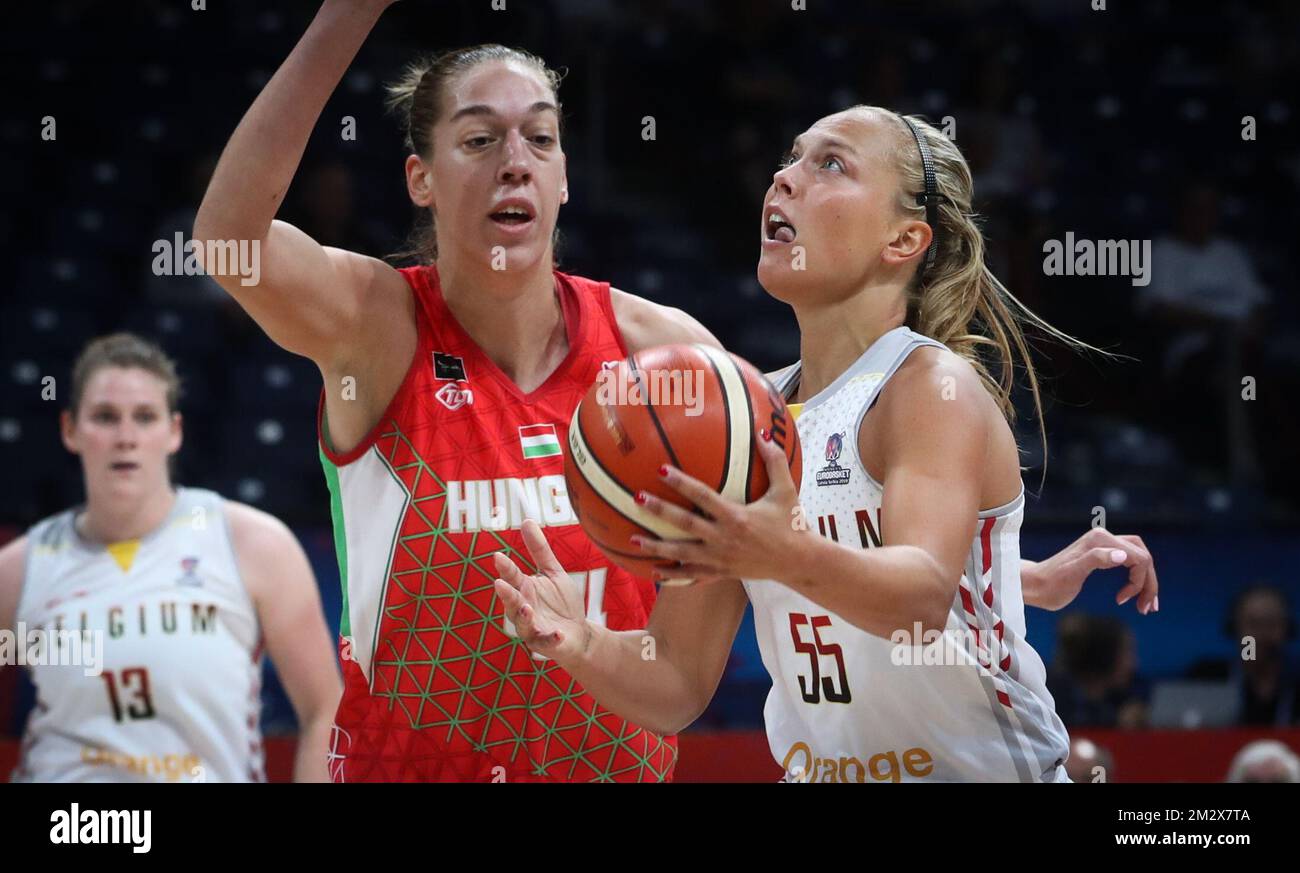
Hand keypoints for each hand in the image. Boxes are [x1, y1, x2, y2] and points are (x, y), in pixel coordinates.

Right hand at [492, 520, 589, 660]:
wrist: (578, 634)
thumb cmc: (561, 603)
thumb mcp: (553, 573)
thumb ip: (539, 550)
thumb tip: (526, 520)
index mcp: (524, 591)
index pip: (512, 578)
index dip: (505, 568)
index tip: (498, 556)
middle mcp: (523, 610)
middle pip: (512, 602)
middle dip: (507, 594)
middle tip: (500, 583)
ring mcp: (533, 629)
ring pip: (523, 624)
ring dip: (524, 616)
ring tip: (527, 608)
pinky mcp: (547, 644)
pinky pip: (547, 643)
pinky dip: (551, 639)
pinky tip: (558, 634)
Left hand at [631, 429, 806, 583]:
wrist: (799, 562)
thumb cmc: (793, 524)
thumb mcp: (786, 491)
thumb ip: (774, 461)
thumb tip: (764, 432)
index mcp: (736, 517)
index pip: (703, 496)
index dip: (682, 483)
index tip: (661, 470)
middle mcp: (724, 538)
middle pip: (685, 524)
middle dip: (660, 512)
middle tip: (638, 499)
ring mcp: (720, 558)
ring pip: (682, 553)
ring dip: (657, 547)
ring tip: (634, 539)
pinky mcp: (721, 572)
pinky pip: (693, 575)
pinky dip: (674, 575)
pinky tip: (655, 572)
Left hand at [1028, 527, 1158, 613]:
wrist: (1034, 585)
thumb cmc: (1051, 583)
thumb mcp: (1073, 573)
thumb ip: (1096, 560)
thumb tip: (1123, 556)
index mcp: (1101, 540)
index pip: (1139, 558)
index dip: (1141, 581)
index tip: (1124, 601)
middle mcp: (1104, 538)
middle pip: (1142, 556)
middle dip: (1148, 583)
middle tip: (1147, 608)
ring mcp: (1102, 545)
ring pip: (1138, 559)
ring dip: (1145, 582)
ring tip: (1144, 607)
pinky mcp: (1100, 555)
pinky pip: (1129, 562)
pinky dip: (1135, 579)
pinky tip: (1131, 596)